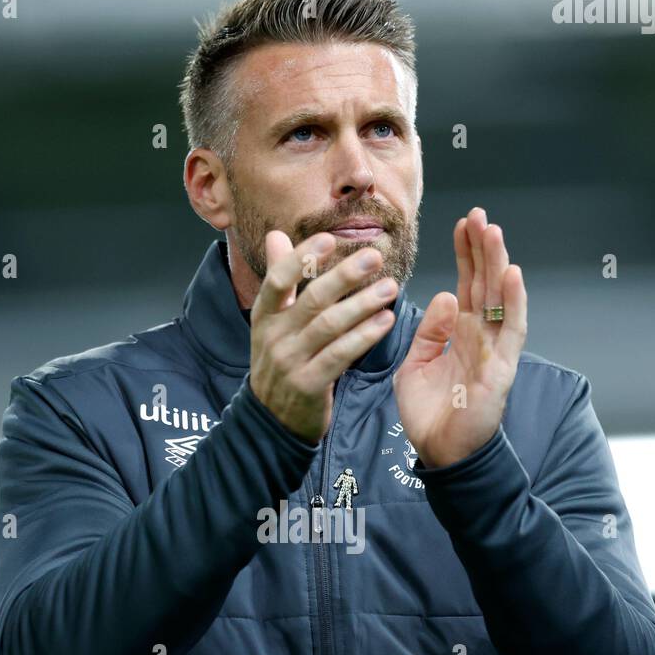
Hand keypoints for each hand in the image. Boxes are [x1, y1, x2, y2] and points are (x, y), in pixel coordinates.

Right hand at [249, 231, 397, 443]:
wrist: (272, 420)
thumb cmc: (281, 362)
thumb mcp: (271, 322)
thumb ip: (279, 279)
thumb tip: (275, 235)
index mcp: (264, 316)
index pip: (278, 280)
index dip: (302, 258)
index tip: (330, 239)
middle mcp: (274, 337)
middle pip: (311, 300)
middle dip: (345, 276)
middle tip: (375, 256)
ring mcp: (290, 362)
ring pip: (329, 326)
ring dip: (363, 304)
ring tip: (390, 288)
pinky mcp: (309, 384)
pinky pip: (340, 355)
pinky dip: (365, 336)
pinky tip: (385, 321)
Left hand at [392, 206, 526, 468]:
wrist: (439, 454)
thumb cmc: (430, 413)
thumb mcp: (416, 365)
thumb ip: (429, 332)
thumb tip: (446, 296)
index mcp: (460, 333)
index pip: (466, 284)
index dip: (465, 255)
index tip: (462, 224)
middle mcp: (481, 336)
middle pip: (485, 284)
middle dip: (482, 249)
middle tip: (478, 215)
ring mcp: (495, 351)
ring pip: (500, 299)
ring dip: (498, 265)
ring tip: (493, 232)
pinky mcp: (501, 369)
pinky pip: (511, 331)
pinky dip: (514, 302)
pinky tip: (512, 274)